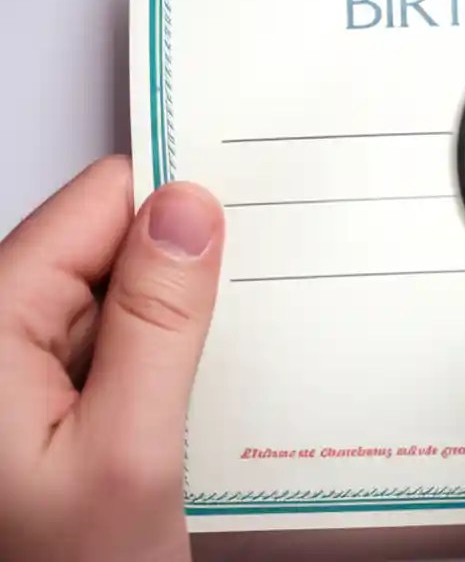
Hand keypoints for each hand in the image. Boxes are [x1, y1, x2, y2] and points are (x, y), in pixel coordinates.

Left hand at [0, 156, 224, 561]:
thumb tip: (188, 212)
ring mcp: (15, 375)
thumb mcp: (129, 455)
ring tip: (197, 401)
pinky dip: (162, 369)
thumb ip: (159, 324)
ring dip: (176, 333)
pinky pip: (116, 350)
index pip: (94, 207)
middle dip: (181, 283)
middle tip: (221, 348)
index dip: (174, 210)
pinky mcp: (43, 406)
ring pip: (119, 302)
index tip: (244, 230)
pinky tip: (183, 417)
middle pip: (107, 250)